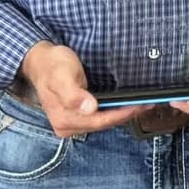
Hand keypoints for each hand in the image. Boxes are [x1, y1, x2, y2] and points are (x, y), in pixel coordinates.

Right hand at [18, 42, 148, 138]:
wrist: (41, 62)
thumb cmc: (51, 66)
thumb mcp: (61, 75)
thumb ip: (73, 93)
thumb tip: (89, 108)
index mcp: (64, 119)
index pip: (99, 121)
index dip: (121, 114)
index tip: (139, 105)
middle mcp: (67, 126)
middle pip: (103, 124)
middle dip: (126, 115)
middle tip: (148, 103)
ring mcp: (71, 123)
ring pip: (103, 122)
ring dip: (122, 114)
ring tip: (141, 104)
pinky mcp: (76, 117)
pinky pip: (99, 118)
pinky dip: (114, 112)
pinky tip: (125, 105)